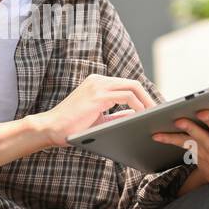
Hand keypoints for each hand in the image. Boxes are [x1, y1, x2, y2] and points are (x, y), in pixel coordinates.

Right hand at [32, 73, 155, 146]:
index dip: (142, 95)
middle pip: (133, 83)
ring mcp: (98, 86)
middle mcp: (98, 80)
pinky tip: (142, 116)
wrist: (50, 128)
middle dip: (148, 97)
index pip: (126, 85)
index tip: (152, 108)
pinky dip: (138, 105)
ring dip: (146, 101)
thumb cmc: (71, 126)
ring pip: (132, 87)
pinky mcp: (98, 96)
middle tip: (158, 111)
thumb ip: (116, 115)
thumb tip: (135, 114)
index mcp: (97, 83)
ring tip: (153, 115)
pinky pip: (126, 96)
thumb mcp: (99, 119)